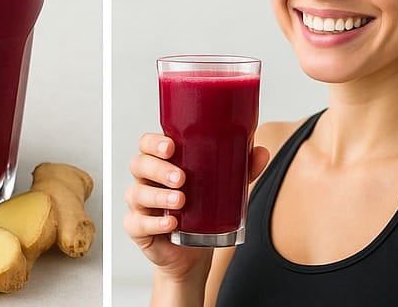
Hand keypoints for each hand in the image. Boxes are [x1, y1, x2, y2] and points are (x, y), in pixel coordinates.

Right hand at [123, 133, 269, 285]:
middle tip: (181, 177)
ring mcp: (140, 206)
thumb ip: (239, 170)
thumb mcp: (221, 189)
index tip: (171, 147)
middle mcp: (146, 181)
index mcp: (161, 163)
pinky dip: (154, 223)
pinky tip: (170, 223)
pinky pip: (137, 223)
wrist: (194, 254)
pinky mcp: (138, 229)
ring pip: (136, 193)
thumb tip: (261, 151)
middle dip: (159, 169)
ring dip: (158, 196)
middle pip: (139, 164)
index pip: (147, 144)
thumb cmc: (202, 212)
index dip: (154, 143)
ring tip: (181, 201)